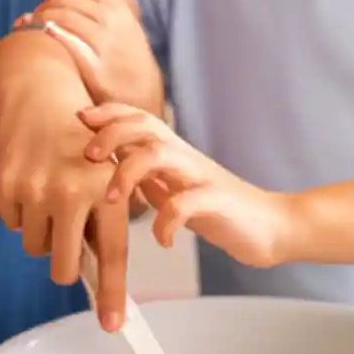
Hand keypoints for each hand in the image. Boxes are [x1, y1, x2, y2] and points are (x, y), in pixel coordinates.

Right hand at [0, 88, 129, 331]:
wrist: (41, 93)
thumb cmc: (84, 141)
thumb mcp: (109, 173)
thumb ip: (108, 220)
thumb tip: (104, 274)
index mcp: (109, 192)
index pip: (112, 256)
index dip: (113, 295)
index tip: (113, 327)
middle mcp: (74, 193)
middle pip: (64, 267)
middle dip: (64, 265)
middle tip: (66, 243)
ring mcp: (37, 190)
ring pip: (35, 248)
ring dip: (41, 234)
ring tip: (50, 197)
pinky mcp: (7, 186)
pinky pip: (11, 225)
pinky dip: (19, 213)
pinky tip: (30, 182)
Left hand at [24, 0, 162, 111]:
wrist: (142, 95)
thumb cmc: (122, 52)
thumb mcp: (114, 13)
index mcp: (119, 4)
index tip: (52, 0)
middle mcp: (114, 20)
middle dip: (47, 5)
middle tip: (42, 18)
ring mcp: (106, 44)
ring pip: (61, 17)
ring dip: (41, 21)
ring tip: (37, 31)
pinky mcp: (95, 69)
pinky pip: (65, 43)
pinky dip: (47, 37)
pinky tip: (41, 41)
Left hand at [80, 103, 296, 268]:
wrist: (271, 226)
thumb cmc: (219, 210)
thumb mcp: (174, 189)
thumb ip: (147, 177)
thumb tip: (109, 171)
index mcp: (174, 153)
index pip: (139, 118)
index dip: (110, 113)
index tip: (81, 118)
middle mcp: (186, 158)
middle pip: (145, 127)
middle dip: (112, 134)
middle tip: (88, 156)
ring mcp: (201, 178)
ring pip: (161, 154)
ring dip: (129, 171)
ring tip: (113, 199)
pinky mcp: (217, 203)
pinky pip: (186, 204)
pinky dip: (167, 222)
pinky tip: (161, 240)